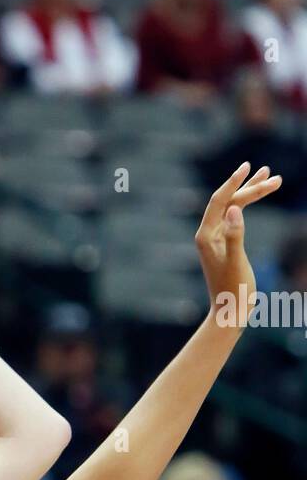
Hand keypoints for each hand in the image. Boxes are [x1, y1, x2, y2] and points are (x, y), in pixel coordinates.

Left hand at [195, 162, 280, 322]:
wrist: (229, 313)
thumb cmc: (233, 292)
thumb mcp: (236, 263)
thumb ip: (235, 236)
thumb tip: (234, 209)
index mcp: (206, 236)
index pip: (219, 201)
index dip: (234, 182)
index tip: (247, 167)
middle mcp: (208, 234)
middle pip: (229, 202)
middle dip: (250, 187)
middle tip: (272, 174)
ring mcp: (216, 239)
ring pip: (234, 208)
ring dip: (252, 193)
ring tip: (272, 178)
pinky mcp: (225, 244)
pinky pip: (236, 219)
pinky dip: (249, 207)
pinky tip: (258, 197)